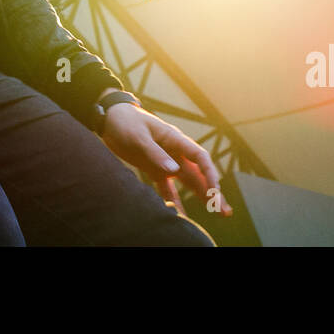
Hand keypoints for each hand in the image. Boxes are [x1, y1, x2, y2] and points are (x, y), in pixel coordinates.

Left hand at [100, 103, 233, 218]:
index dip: (210, 174)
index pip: (200, 157)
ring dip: (201, 196)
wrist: (109, 119)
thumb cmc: (125, 121)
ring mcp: (166, 161)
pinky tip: (180, 215)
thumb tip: (174, 171)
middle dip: (213, 191)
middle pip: (199, 173)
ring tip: (216, 212)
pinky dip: (174, 200)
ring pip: (188, 182)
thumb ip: (155, 153)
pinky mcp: (154, 170)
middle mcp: (175, 151)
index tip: (215, 190)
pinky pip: (167, 188)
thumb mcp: (138, 136)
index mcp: (174, 139)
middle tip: (224, 210)